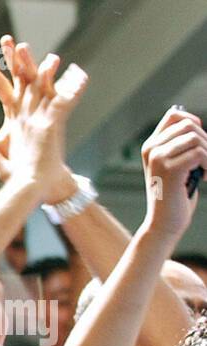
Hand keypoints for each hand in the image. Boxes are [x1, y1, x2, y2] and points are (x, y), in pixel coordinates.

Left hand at [0, 35, 86, 203]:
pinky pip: (62, 100)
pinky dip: (65, 84)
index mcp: (14, 113)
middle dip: (15, 59)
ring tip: (27, 49)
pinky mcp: (56, 122)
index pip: (3, 87)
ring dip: (34, 65)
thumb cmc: (18, 165)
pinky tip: (61, 69)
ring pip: (40, 83)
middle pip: (22, 78)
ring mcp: (43, 113)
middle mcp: (29, 108)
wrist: (36, 184)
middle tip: (8, 40)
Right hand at [140, 107, 206, 246]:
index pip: (174, 116)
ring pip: (196, 139)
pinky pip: (200, 153)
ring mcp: (158, 159)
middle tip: (206, 162)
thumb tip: (189, 119)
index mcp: (150, 146)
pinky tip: (204, 177)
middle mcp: (151, 150)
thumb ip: (179, 143)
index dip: (193, 122)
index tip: (200, 143)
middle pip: (189, 125)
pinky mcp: (170, 169)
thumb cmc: (174, 194)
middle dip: (206, 142)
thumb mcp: (175, 164)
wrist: (165, 222)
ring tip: (205, 170)